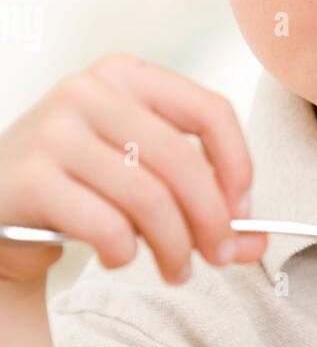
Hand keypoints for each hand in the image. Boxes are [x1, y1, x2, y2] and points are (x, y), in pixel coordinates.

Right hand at [0, 53, 266, 286]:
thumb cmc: (76, 184)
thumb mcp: (138, 175)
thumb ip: (199, 201)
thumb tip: (254, 242)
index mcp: (126, 76)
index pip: (210, 110)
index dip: (238, 166)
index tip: (243, 211)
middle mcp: (88, 92)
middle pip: (182, 161)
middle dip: (212, 220)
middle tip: (220, 256)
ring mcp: (55, 131)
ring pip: (148, 198)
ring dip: (174, 246)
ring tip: (176, 270)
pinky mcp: (32, 177)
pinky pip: (106, 225)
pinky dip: (125, 252)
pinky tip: (119, 257)